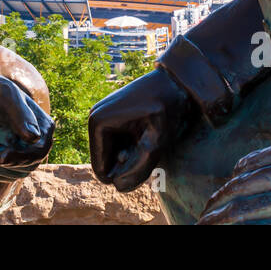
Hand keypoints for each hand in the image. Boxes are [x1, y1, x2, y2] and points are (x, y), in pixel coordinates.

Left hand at [0, 72, 54, 181]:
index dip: (21, 157)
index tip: (0, 156)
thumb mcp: (6, 96)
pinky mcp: (3, 159)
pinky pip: (0, 176)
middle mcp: (35, 142)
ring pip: (14, 174)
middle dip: (6, 163)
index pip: (39, 151)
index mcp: (42, 125)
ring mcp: (19, 152)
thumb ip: (20, 114)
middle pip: (28, 166)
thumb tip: (35, 138)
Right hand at [89, 68, 191, 190]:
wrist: (176, 82)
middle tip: (152, 146)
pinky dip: (131, 146)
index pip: (101, 171)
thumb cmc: (169, 108)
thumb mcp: (158, 140)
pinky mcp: (109, 115)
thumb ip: (140, 167)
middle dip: (128, 164)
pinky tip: (147, 133)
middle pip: (106, 162)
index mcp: (98, 123)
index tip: (148, 155)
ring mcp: (100, 114)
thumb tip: (118, 187)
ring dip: (131, 156)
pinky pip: (115, 143)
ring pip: (112, 154)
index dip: (126, 174)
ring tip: (150, 138)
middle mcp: (94, 117)